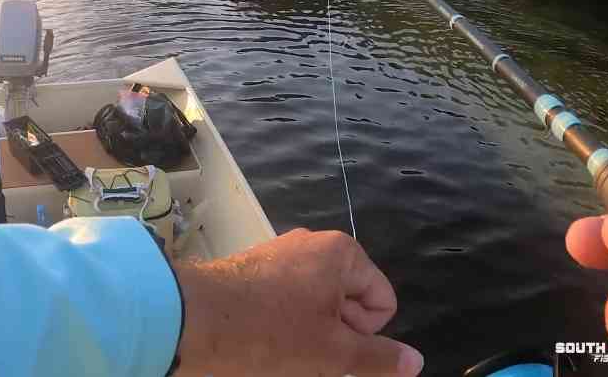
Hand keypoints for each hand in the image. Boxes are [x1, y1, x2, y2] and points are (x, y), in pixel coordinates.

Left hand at [173, 229, 422, 376]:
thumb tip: (415, 362)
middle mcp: (313, 245)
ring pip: (316, 306)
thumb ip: (378, 358)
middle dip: (336, 334)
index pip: (382, 300)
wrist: (191, 320)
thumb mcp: (332, 353)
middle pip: (348, 301)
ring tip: (282, 348)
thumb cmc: (270, 333)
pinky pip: (287, 302)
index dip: (364, 333)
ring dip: (309, 334)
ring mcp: (280, 256)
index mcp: (341, 253)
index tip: (332, 343)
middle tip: (306, 350)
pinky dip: (283, 325)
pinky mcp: (253, 270)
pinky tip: (263, 341)